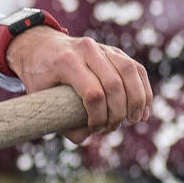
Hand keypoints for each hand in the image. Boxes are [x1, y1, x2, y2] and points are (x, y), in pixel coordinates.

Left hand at [5, 26, 150, 144]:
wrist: (40, 47)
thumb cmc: (39, 77)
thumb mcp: (40, 100)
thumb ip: (62, 122)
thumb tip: (88, 136)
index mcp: (65, 61)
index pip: (92, 92)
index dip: (98, 116)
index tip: (94, 129)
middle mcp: (86, 50)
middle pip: (114, 83)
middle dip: (118, 112)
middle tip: (112, 128)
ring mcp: (102, 48)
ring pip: (130, 71)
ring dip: (137, 100)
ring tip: (134, 120)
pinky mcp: (114, 51)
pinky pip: (136, 68)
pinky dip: (144, 89)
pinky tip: (144, 108)